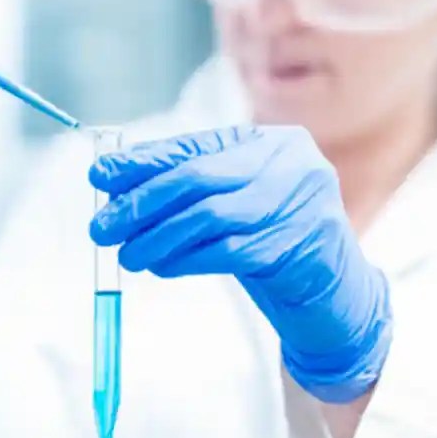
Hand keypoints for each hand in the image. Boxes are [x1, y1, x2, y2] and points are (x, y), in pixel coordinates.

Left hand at [88, 126, 391, 402]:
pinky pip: (228, 252)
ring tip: (126, 255)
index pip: (196, 146)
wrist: (336, 295)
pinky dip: (186, 260)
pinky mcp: (300, 250)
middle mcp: (293, 166)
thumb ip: (187, 186)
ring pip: (210, 216)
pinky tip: (162, 267)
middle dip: (142, 202)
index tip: (100, 175)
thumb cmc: (273, 239)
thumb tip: (110, 177)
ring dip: (157, 237)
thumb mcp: (235, 202)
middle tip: (102, 226)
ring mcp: (302, 207)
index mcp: (275, 142)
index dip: (143, 162)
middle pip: (198, 178)